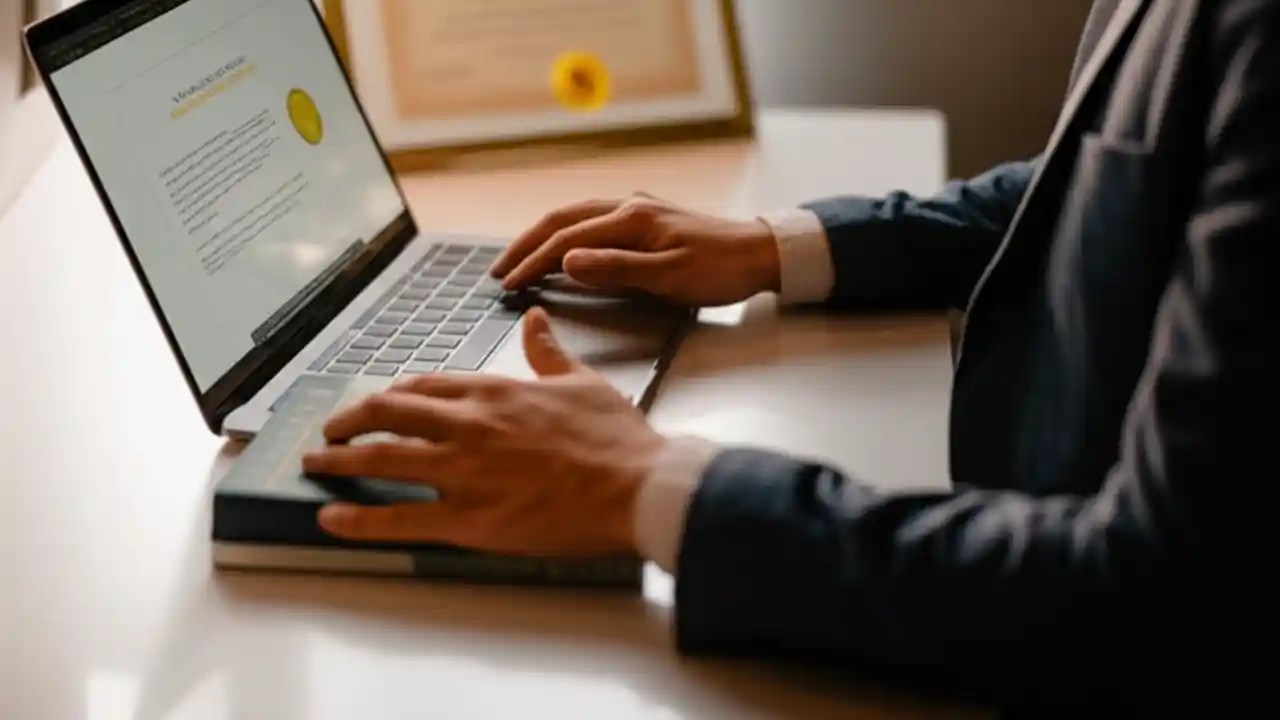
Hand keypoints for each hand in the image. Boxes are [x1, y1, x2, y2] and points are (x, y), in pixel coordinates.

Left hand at [300, 307, 666, 556]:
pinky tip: (330, 518)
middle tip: (331, 431)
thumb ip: (547, 352)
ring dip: (339, 461)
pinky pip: (397, 518)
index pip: (423, 383)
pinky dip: (357, 519)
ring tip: (315, 465)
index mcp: (494, 391)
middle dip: (349, 421)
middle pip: (386, 412)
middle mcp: (468, 425)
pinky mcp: (467, 519)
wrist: (638, 487)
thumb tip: (534, 319)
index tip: (379, 402)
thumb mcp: (582, 382)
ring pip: (380, 459)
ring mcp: (462, 472)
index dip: (392, 393)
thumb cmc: (616, 439)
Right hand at [489, 192, 780, 306]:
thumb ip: (615, 269)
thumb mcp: (668, 278)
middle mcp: (630, 206)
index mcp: (631, 220)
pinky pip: (594, 220)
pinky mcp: (648, 216)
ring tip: (521, 259)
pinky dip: (568, 233)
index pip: (567, 241)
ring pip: (577, 217)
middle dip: (527, 245)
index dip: (534, 263)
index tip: (509, 285)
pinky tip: (564, 247)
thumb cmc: (721, 270)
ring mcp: (639, 208)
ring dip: (544, 237)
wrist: (762, 253)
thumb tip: (566, 263)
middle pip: (563, 220)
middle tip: (499, 270)